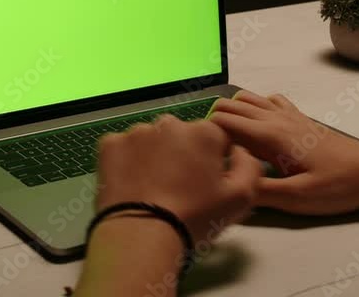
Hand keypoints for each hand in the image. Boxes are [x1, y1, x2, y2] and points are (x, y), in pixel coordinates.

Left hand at [96, 115, 259, 244]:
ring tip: (154, 188)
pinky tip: (133, 185)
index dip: (214, 160)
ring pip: (152, 140)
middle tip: (179, 188)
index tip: (206, 182)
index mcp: (203, 132)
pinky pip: (124, 148)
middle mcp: (169, 123)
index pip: (216, 137)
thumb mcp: (241, 198)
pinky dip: (128, 161)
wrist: (141, 236)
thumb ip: (249, 166)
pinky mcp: (109, 145)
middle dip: (184, 155)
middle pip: (182, 136)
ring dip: (155, 157)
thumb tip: (239, 151)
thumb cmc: (194, 217)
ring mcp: (136, 132)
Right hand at [209, 90, 358, 214]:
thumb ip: (259, 191)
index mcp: (270, 136)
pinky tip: (257, 127)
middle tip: (208, 151)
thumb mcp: (296, 198)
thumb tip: (226, 187)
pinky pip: (270, 101)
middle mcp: (276, 119)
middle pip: (232, 106)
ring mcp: (289, 116)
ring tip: (226, 139)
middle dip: (213, 121)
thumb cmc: (337, 186)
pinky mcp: (300, 119)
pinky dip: (255, 106)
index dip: (206, 134)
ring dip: (232, 112)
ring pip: (248, 99)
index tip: (200, 154)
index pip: (224, 121)